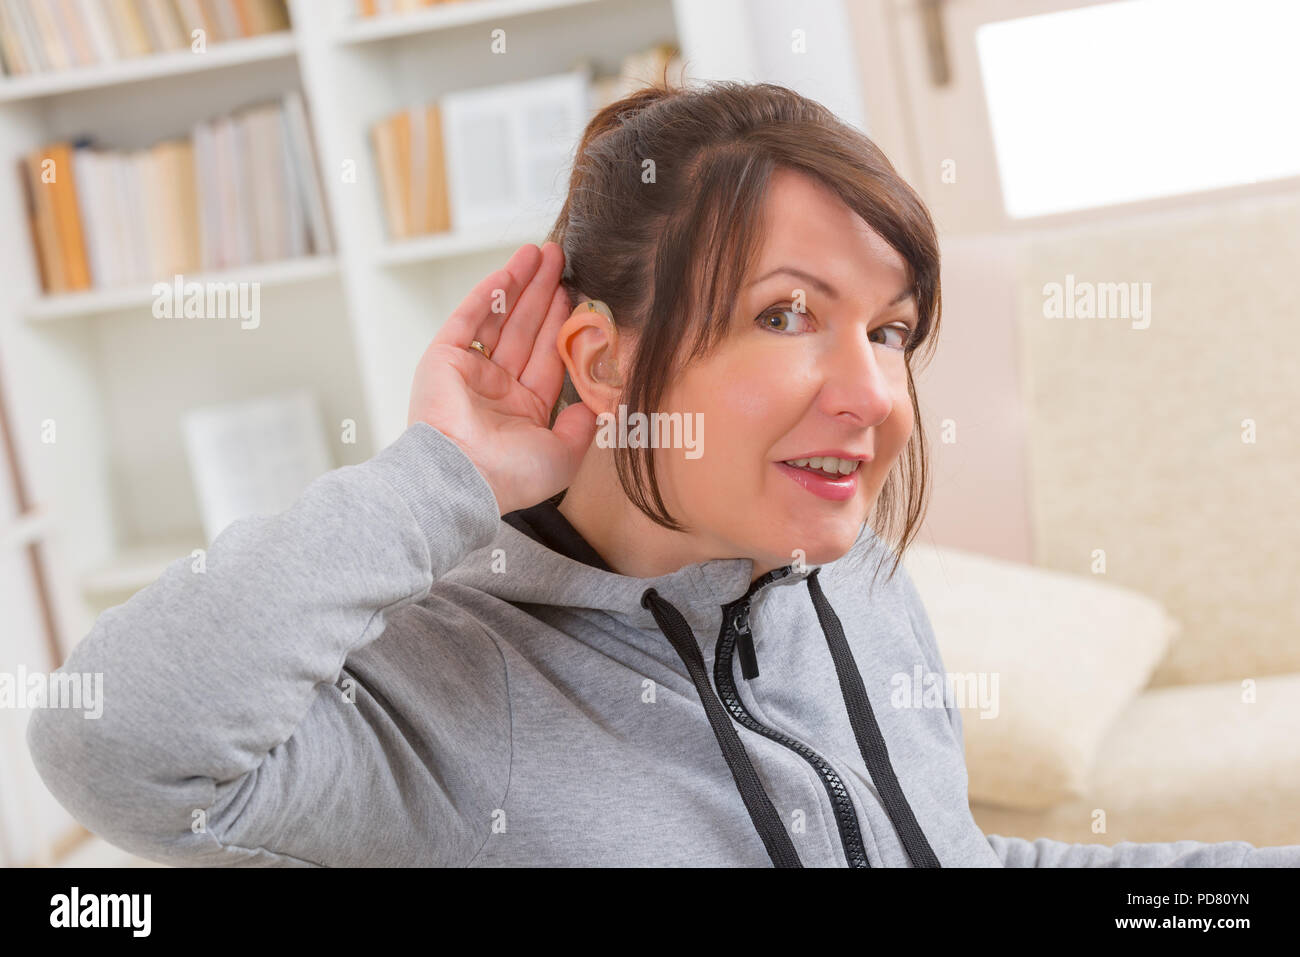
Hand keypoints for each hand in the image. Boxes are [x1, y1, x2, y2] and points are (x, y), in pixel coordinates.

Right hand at [407, 242, 597, 515]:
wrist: (463, 478)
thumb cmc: (511, 475)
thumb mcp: (563, 456)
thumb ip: (582, 427)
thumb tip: (598, 406)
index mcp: (522, 411)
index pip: (548, 358)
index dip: (564, 326)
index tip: (579, 297)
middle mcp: (496, 389)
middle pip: (526, 330)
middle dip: (544, 294)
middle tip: (562, 259)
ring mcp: (469, 371)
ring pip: (500, 317)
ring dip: (520, 284)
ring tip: (541, 252)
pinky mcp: (444, 357)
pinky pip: (470, 318)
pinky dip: (490, 293)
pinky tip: (511, 269)